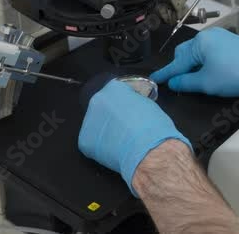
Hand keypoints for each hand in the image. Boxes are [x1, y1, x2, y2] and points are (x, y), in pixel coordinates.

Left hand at [77, 80, 190, 195]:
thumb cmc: (153, 127)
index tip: (129, 109)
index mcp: (114, 88)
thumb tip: (132, 107)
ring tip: (120, 140)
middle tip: (124, 126)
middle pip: (102, 106)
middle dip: (112, 115)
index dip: (124, 102)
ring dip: (106, 130)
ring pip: (96, 124)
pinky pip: (92, 142)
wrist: (147, 150)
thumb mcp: (148, 105)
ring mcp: (88, 121)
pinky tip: (114, 150)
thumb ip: (134, 102)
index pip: (115, 90)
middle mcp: (97, 101)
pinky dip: (102, 147)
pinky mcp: (84, 141)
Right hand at [149, 28, 238, 96]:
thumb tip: (173, 82)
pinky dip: (205, 62)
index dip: (166, 73)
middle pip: (186, 53)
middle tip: (177, 82)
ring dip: (193, 66)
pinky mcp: (230, 43)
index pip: (178, 62)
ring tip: (194, 80)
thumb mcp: (207, 83)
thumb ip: (185, 82)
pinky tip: (208, 73)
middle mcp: (208, 36)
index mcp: (199, 43)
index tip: (154, 80)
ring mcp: (221, 37)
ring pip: (198, 52)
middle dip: (180, 68)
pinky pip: (210, 51)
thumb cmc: (236, 74)